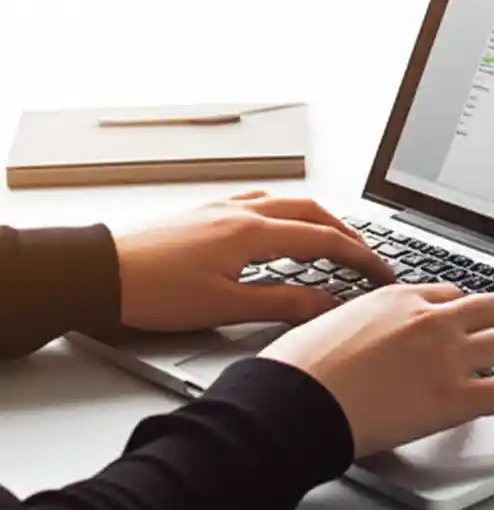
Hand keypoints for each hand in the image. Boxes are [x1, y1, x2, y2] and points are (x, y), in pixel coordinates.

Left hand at [116, 191, 393, 331]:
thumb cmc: (152, 292)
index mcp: (252, 232)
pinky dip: (286, 213)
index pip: (325, 240)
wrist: (97, 274)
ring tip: (335, 240)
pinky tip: (281, 228)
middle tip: (369, 257)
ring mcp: (222, 207)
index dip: (361, 258)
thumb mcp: (225, 306)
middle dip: (349, 233)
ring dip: (319, 219)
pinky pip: (261, 202)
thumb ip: (283, 303)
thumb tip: (326, 304)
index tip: (381, 274)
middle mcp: (242, 211)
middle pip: (313, 213)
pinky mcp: (205, 213)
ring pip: (287, 203)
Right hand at [260, 283, 493, 457]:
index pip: (453, 295)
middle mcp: (432, 319)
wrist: (290, 402)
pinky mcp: (456, 397)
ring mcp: (448, 356)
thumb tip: (361, 332)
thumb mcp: (328, 323)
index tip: (478, 323)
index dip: (472, 312)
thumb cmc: (298, 370)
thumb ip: (361, 323)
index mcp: (400, 299)